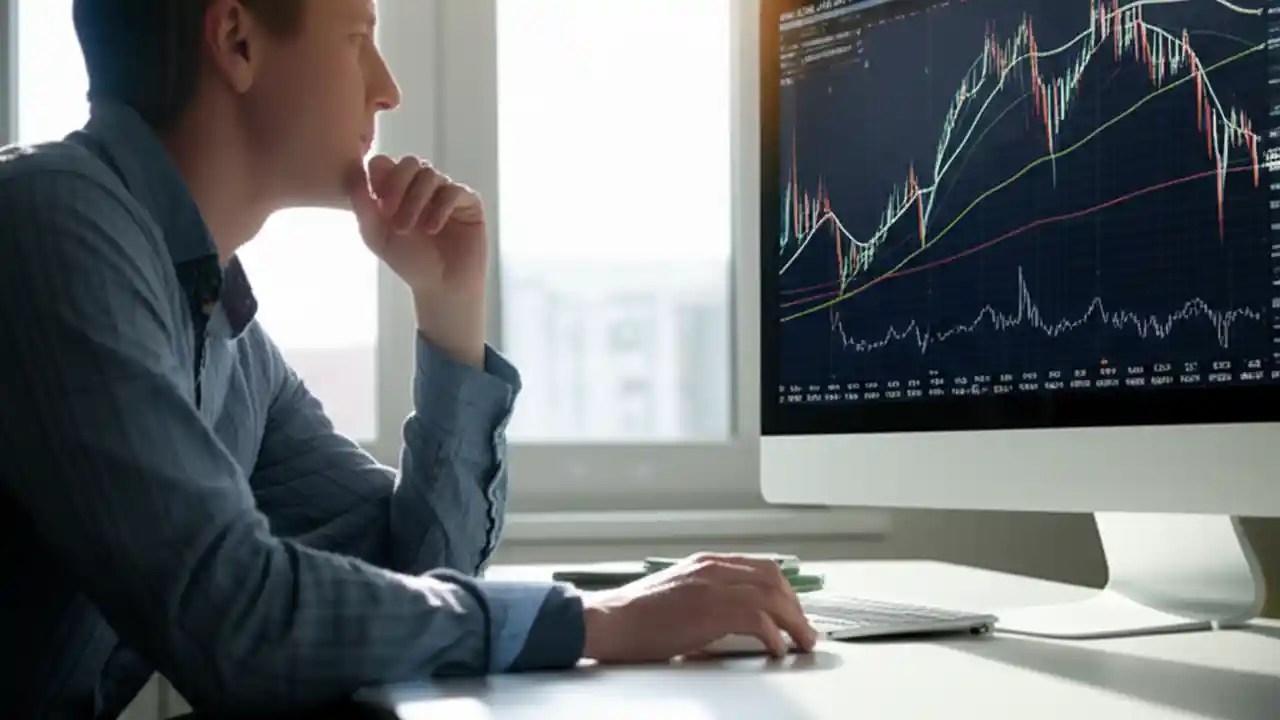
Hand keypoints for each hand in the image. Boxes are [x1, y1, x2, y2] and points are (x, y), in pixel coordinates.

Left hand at [346, 155, 487, 365]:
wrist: (441, 286)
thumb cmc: (408, 261)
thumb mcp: (375, 234)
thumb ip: (361, 205)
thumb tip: (353, 172)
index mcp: (397, 189)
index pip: (385, 163)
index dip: (379, 177)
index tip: (376, 204)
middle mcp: (422, 186)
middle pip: (408, 162)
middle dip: (396, 185)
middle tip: (388, 213)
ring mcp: (446, 191)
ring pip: (429, 175)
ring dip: (415, 201)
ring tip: (409, 229)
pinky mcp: (468, 202)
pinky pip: (453, 190)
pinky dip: (439, 208)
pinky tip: (432, 229)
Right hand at [579, 553, 817, 662]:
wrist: (609, 620)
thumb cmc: (636, 615)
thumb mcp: (677, 591)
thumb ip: (706, 592)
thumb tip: (735, 615)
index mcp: (706, 562)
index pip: (760, 567)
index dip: (784, 591)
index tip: (794, 611)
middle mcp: (713, 568)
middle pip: (773, 579)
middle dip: (795, 606)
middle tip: (804, 630)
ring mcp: (712, 586)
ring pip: (772, 596)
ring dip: (794, 622)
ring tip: (801, 642)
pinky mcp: (710, 610)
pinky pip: (758, 619)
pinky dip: (775, 635)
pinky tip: (777, 649)